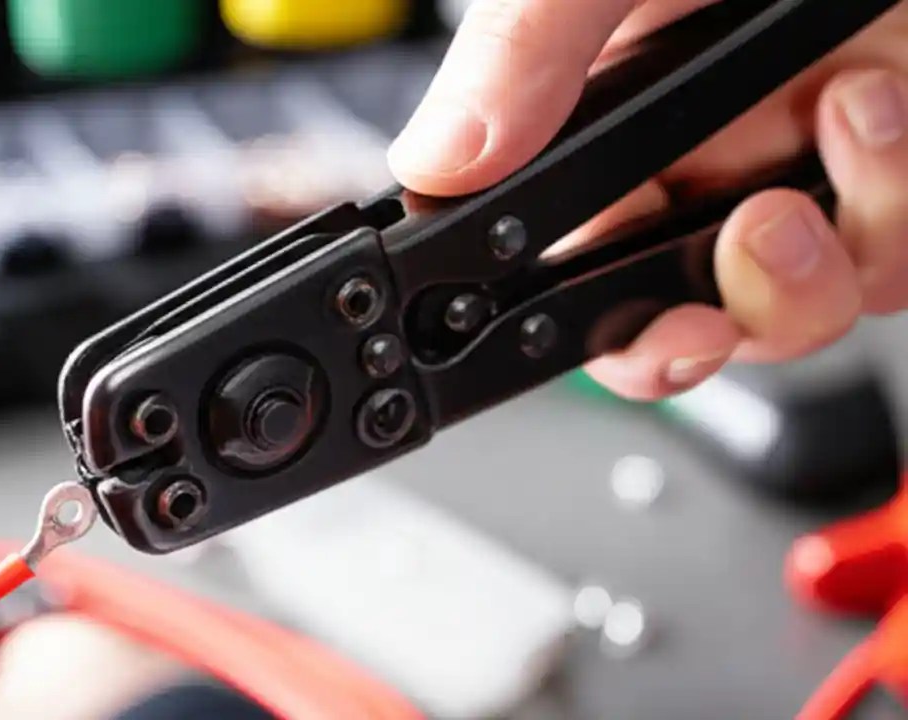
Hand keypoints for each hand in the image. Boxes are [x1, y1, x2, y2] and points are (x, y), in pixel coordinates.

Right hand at [389, 0, 907, 399]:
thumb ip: (519, 52)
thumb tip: (439, 161)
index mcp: (607, 122)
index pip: (574, 269)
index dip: (604, 326)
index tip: (637, 328)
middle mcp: (699, 154)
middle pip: (693, 315)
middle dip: (718, 320)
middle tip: (737, 257)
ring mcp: (801, 159)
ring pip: (809, 301)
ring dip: (823, 254)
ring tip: (833, 126)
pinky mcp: (894, 158)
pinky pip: (896, 245)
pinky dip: (895, 196)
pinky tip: (877, 106)